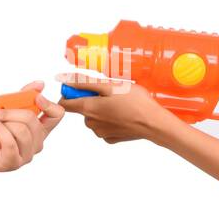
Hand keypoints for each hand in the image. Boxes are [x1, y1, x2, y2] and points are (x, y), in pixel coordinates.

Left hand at [0, 81, 64, 173]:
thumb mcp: (3, 107)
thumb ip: (21, 97)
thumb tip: (39, 84)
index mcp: (37, 127)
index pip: (56, 115)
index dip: (49, 104)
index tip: (36, 97)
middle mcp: (36, 142)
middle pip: (32, 120)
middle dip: (11, 111)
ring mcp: (26, 154)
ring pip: (22, 131)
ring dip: (2, 121)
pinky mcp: (13, 162)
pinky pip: (11, 143)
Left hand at [55, 72, 172, 143]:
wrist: (154, 123)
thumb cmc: (136, 102)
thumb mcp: (110, 85)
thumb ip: (85, 82)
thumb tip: (64, 79)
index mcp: (89, 109)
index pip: (65, 102)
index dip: (71, 92)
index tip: (84, 86)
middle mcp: (91, 123)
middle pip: (82, 108)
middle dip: (92, 99)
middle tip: (111, 93)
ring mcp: (101, 133)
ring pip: (94, 117)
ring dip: (103, 109)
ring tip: (120, 103)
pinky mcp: (111, 138)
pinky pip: (105, 126)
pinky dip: (111, 119)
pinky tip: (124, 115)